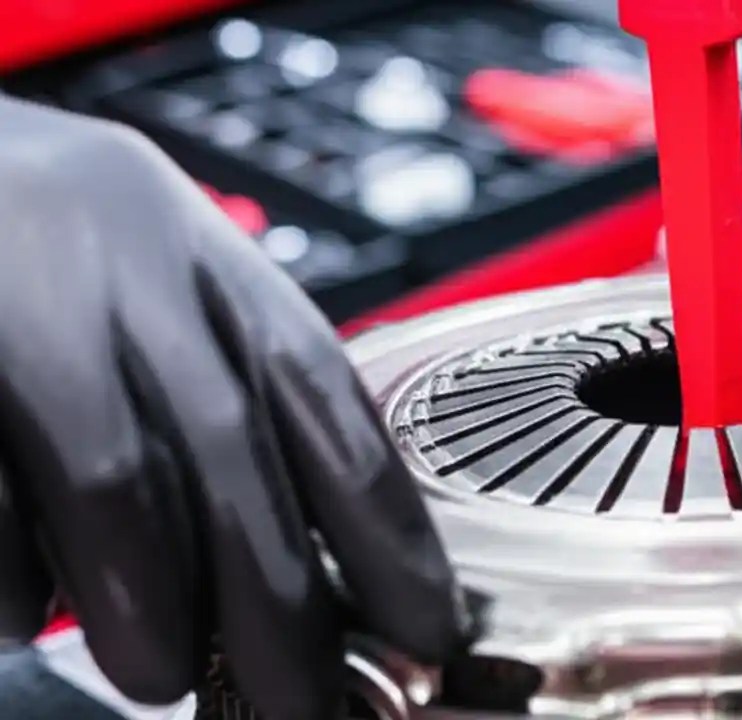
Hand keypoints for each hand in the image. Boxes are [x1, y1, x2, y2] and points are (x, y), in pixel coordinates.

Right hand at [0, 97, 465, 718]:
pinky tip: (26, 613)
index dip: (389, 529)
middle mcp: (129, 268)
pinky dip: (16, 580)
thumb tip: (313, 552)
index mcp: (208, 257)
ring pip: (121, 485)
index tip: (430, 626)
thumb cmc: (48, 245)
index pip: (330, 401)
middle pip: (236, 456)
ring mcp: (24, 302)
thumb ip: (231, 389)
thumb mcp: (161, 284)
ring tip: (163, 678)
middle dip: (280, 604)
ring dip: (153, 608)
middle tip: (302, 701)